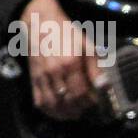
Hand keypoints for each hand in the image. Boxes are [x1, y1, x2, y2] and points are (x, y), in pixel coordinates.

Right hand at [18, 0, 103, 120]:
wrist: (40, 24)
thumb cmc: (67, 34)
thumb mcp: (87, 46)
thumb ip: (96, 68)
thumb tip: (104, 86)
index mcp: (70, 63)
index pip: (81, 92)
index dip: (91, 101)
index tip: (97, 102)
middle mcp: (54, 72)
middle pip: (68, 101)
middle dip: (80, 108)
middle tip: (87, 108)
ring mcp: (41, 77)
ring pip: (53, 105)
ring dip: (66, 114)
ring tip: (76, 113)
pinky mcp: (33, 79)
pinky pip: (40, 102)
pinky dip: (50, 111)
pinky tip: (60, 112)